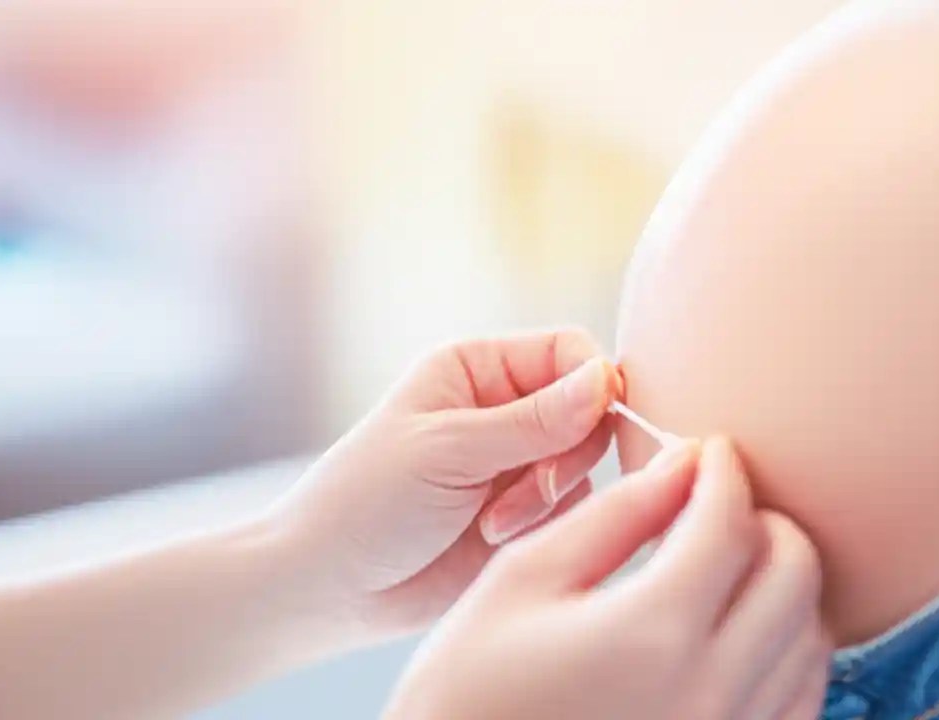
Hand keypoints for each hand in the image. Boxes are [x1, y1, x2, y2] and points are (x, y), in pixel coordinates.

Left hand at [271, 328, 620, 631]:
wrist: (331, 587)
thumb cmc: (367, 501)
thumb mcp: (448, 450)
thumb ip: (533, 422)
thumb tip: (606, 381)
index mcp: (479, 368)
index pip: (569, 351)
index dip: (594, 382)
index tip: (595, 420)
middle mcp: (505, 408)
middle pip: (590, 409)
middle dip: (571, 452)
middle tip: (537, 485)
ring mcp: (518, 462)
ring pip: (586, 464)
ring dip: (549, 496)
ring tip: (492, 522)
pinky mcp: (526, 514)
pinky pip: (574, 508)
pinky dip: (544, 525)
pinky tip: (491, 537)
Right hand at [384, 439, 830, 719]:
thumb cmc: (468, 687)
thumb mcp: (523, 582)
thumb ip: (613, 515)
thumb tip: (682, 463)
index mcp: (651, 633)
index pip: (728, 522)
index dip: (723, 470)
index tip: (708, 451)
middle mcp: (710, 692)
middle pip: (795, 574)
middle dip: (767, 519)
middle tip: (719, 507)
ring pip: (811, 638)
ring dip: (783, 584)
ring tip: (726, 566)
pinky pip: (800, 698)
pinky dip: (787, 649)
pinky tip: (737, 631)